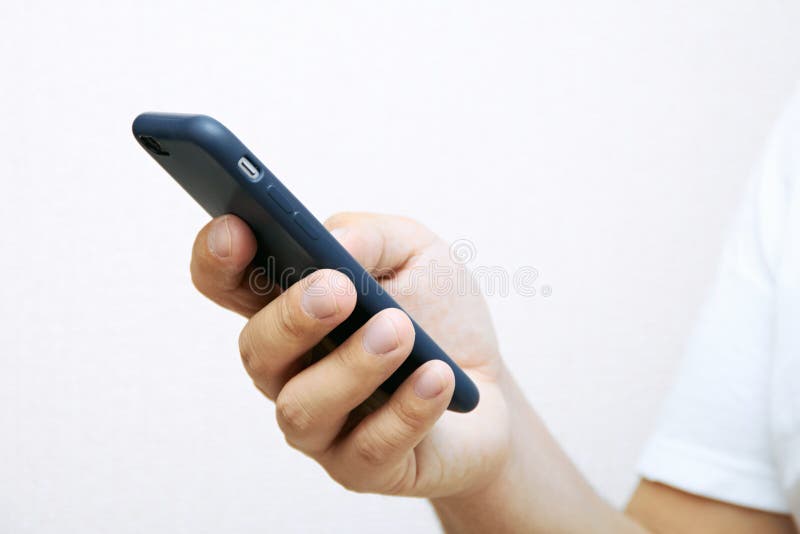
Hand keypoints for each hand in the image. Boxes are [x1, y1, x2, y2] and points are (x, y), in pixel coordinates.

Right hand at [190, 212, 511, 497]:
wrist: (489, 391)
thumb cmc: (440, 315)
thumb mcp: (416, 253)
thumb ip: (371, 237)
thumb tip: (335, 247)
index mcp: (292, 306)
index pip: (228, 283)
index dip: (217, 259)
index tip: (233, 230)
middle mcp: (292, 368)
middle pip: (256, 350)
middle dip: (292, 318)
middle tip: (339, 290)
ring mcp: (322, 423)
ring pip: (303, 408)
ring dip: (351, 366)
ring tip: (399, 332)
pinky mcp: (363, 467)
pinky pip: (369, 447)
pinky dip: (406, 410)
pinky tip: (438, 378)